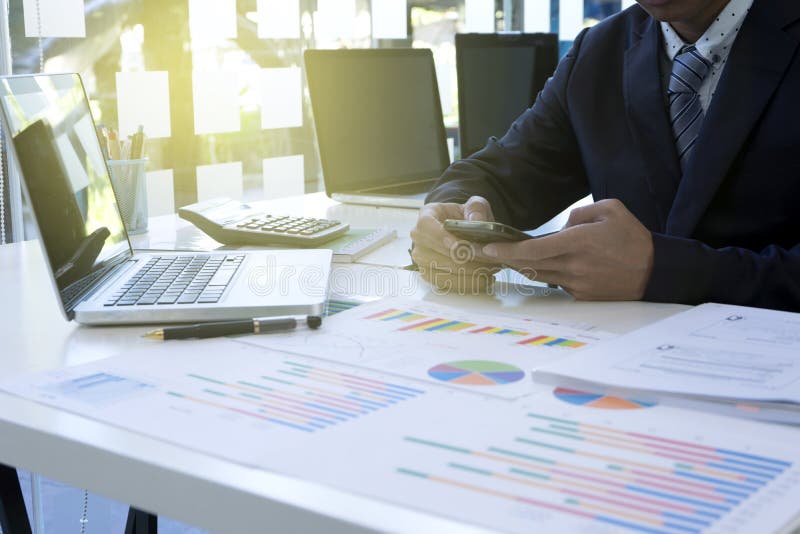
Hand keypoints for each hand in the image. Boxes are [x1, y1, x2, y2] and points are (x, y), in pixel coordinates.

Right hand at [410, 196, 500, 293]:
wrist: (462, 231)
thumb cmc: (466, 218)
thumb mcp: (475, 206)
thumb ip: (477, 209)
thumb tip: (476, 221)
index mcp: (426, 215)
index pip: (426, 227)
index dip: (441, 238)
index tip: (461, 247)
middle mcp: (419, 238)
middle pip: (434, 254)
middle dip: (464, 261)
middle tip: (488, 261)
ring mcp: (421, 258)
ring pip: (441, 272)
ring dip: (468, 274)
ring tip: (490, 271)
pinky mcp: (429, 274)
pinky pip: (445, 284)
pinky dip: (465, 284)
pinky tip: (483, 279)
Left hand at [480, 199, 653, 299]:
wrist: (656, 271)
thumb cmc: (632, 237)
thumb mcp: (610, 209)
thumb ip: (580, 213)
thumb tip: (560, 228)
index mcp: (579, 242)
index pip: (534, 249)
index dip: (508, 250)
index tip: (489, 248)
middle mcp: (575, 265)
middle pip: (530, 265)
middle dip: (506, 258)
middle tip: (485, 252)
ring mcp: (577, 284)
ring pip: (540, 275)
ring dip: (522, 267)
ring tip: (506, 257)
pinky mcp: (582, 296)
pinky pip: (556, 284)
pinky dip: (546, 274)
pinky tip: (539, 266)